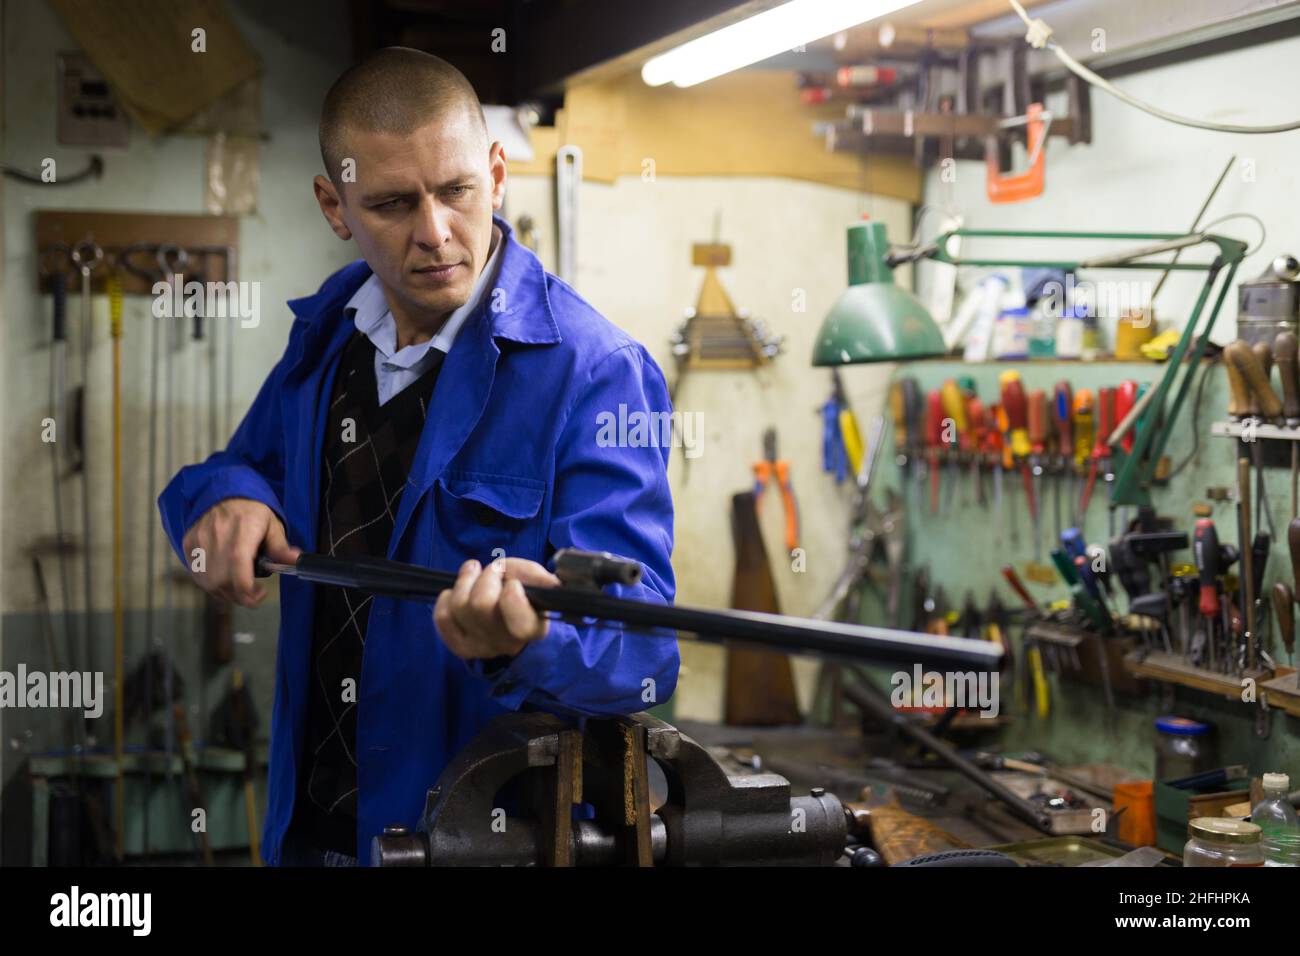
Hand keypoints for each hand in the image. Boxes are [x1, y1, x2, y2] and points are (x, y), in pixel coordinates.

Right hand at [182, 497, 300, 607]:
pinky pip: (197, 575)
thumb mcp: (272, 524)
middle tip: (252, 594)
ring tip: (239, 587)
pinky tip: (224, 580)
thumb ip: (281, 546)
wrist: (222, 493)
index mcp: (242, 529)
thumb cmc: (250, 511)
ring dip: (225, 592)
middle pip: (222, 580)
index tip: (259, 595)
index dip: (247, 589)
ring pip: (208, 582)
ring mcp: (200, 540)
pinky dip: (210, 584)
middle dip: (239, 595)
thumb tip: (295, 560)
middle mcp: (217, 535)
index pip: (238, 564)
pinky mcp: (189, 544)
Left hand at [433, 557, 560, 659]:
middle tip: (494, 570)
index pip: (520, 623)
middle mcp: (507, 644)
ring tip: (474, 573)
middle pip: (481, 605)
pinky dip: (446, 599)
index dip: (512, 596)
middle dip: (486, 577)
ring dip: (465, 581)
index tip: (512, 583)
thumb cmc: (526, 595)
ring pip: (459, 606)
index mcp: (533, 629)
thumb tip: (530, 581)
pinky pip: (443, 618)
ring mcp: (482, 647)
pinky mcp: (461, 646)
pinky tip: (456, 592)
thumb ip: (533, 575)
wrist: (512, 617)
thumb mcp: (535, 580)